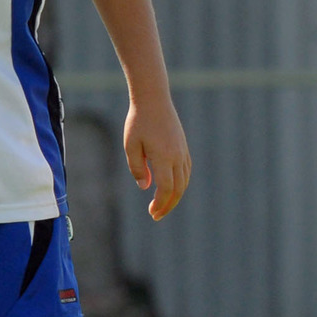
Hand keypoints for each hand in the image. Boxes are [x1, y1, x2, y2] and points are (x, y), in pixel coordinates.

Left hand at [125, 96, 190, 219]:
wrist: (153, 100)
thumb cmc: (138, 122)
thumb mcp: (131, 145)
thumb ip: (137, 167)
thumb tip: (146, 187)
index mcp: (164, 157)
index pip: (166, 188)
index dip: (161, 203)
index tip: (152, 213)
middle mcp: (177, 156)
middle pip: (178, 189)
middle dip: (168, 205)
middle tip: (156, 216)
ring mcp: (183, 151)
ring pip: (184, 181)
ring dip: (175, 196)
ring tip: (162, 205)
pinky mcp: (183, 147)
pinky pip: (186, 170)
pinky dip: (180, 183)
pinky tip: (171, 188)